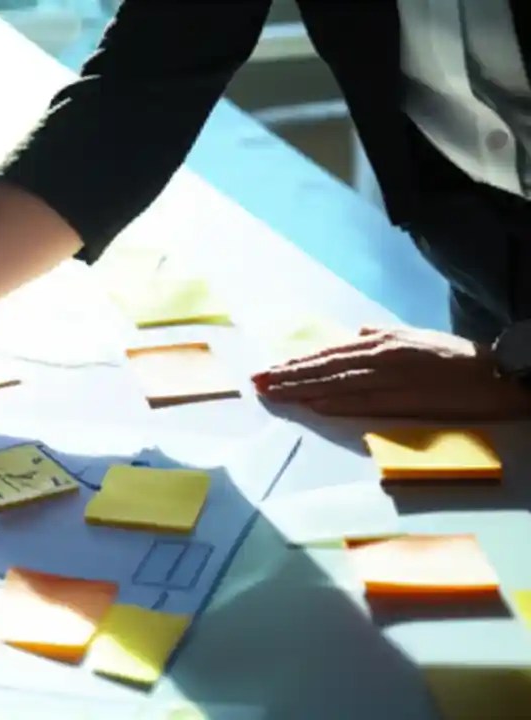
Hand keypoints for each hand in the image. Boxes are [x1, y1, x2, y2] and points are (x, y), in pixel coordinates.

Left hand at [252, 326, 530, 418]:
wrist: (495, 374)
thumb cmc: (455, 358)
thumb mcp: (415, 337)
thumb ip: (383, 335)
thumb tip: (357, 331)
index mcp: (381, 343)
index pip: (328, 355)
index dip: (296, 363)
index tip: (269, 370)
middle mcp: (380, 357)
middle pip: (324, 368)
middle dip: (288, 375)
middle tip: (256, 382)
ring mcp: (391, 378)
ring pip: (336, 384)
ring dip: (301, 389)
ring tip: (272, 393)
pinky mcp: (405, 399)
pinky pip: (364, 401)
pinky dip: (337, 402)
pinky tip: (313, 405)